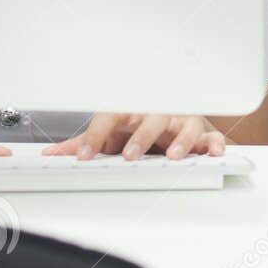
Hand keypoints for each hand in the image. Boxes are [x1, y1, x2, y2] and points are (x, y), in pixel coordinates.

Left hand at [41, 113, 226, 160]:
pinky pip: (211, 136)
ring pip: (184, 125)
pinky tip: (214, 152)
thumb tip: (52, 154)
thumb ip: (85, 142)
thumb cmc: (138, 124)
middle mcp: (156, 112)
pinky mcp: (200, 132)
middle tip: (130, 155)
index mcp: (131, 110)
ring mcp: (180, 120)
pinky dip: (215, 143)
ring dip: (180, 141)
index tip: (82, 153)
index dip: (96, 135)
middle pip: (150, 119)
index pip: (111, 116)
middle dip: (141, 137)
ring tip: (172, 156)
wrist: (171, 114)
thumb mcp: (112, 132)